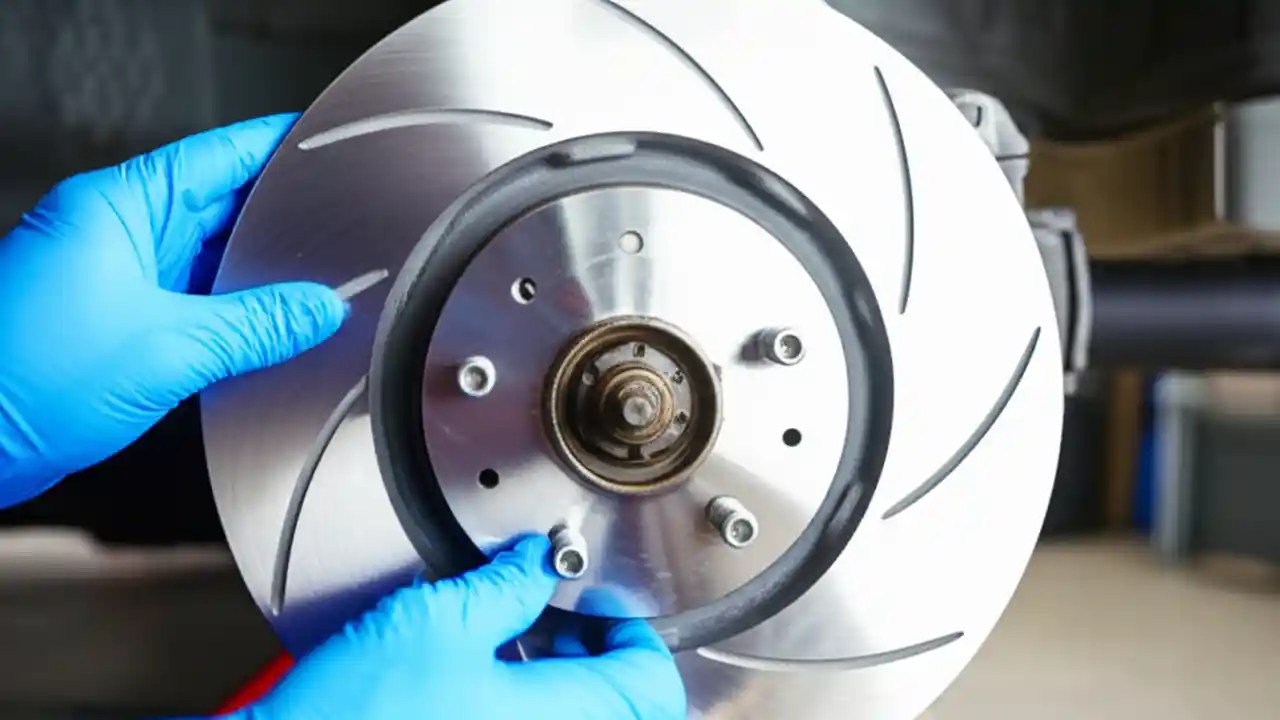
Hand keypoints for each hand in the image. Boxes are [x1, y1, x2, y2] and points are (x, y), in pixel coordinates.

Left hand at [0, 115, 346, 505]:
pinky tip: (265, 325)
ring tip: (310, 284)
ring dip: (254, 272)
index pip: (218, 154)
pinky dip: (228, 308)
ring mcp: (114, 273)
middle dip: (278, 219)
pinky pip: (190, 298)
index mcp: (119, 205)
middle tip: (337, 231)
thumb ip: (259, 326)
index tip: (323, 141)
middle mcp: (115, 230)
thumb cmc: (26, 382)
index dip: (277, 144)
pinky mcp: (116, 317)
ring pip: (207, 257)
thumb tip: (320, 309)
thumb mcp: (169, 348)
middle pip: (219, 205)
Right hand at [233, 536, 686, 719]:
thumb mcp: (434, 623)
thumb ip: (503, 586)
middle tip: (560, 617)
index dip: (635, 630)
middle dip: (600, 653)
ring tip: (516, 640)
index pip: (651, 681)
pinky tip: (481, 678)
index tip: (599, 603)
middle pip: (625, 707)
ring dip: (565, 678)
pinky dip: (526, 704)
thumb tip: (533, 561)